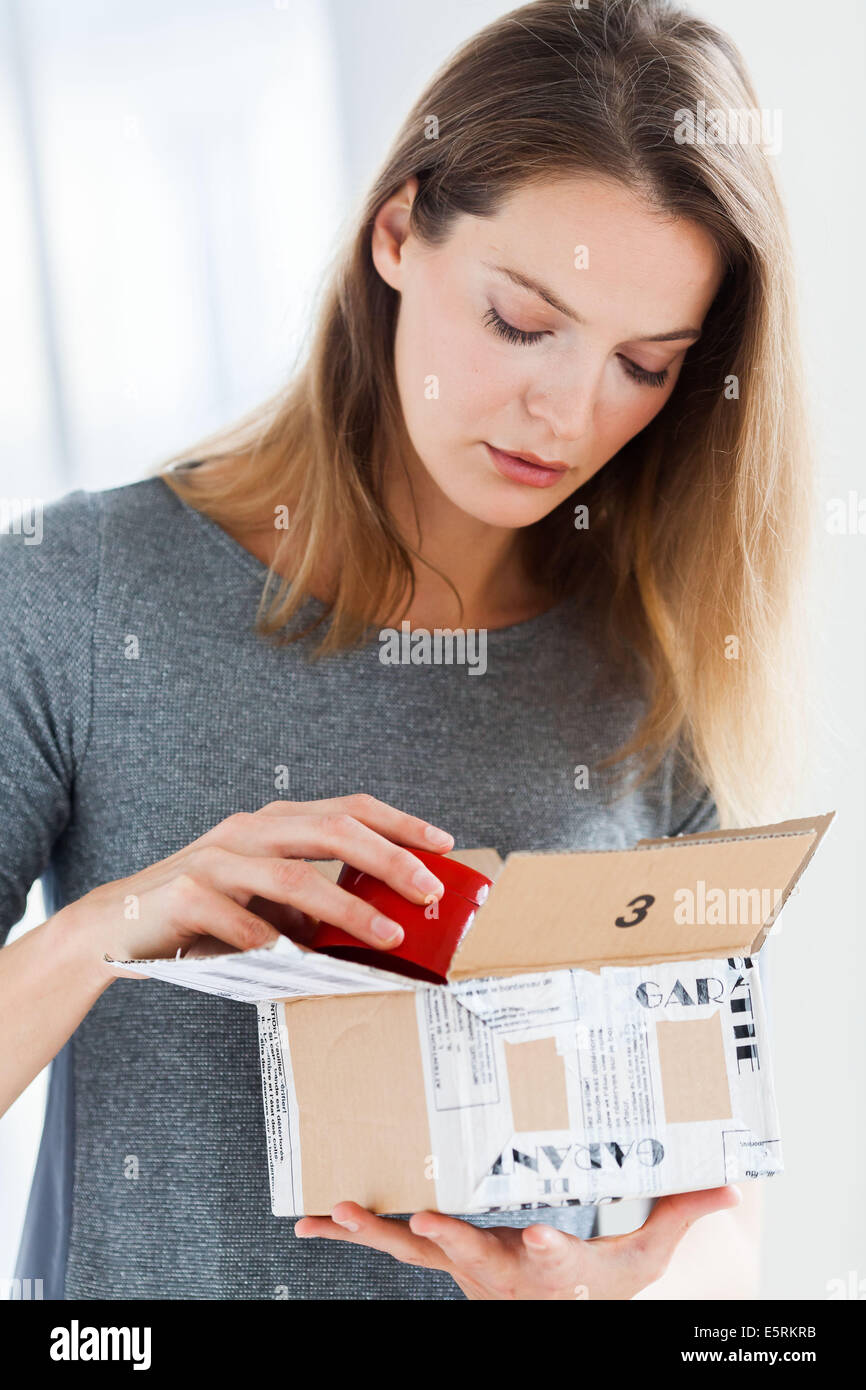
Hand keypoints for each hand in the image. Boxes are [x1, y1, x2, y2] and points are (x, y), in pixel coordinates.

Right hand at [56, 794, 453, 982]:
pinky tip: (301, 964)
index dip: (399, 822)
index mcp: (273, 823)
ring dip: (348, 908)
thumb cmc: (206, 916)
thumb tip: (383, 925)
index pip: (348, 808)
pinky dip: (276, 945)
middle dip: (389, 860)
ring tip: (388, 936)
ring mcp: (215, 859)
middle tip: (428, 892)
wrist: (117, 927)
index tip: (443, 844)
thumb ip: (314, 903)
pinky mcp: (186, 894)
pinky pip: (241, 922)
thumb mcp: (267, 902)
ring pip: (293, 876)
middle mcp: (247, 830)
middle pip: (332, 830)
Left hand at [294, 1186, 741, 1299]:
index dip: (545, 1249)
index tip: (540, 1237)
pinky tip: (309, 1218)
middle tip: (422, 1222)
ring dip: (374, 1232)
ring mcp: (462, 1267)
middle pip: (472, 1257)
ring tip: (334, 1212)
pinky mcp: (435, 1258)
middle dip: (447, 1238)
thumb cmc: (599, 1278)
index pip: (553, 1258)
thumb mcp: (645, 1254)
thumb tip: (733, 1185)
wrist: (558, 1310)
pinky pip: (386, 1245)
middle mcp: (501, 1272)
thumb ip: (680, 1211)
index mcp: (553, 1268)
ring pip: (414, 1252)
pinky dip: (347, 1233)